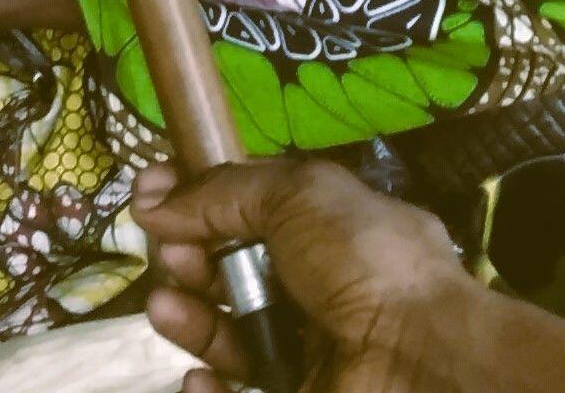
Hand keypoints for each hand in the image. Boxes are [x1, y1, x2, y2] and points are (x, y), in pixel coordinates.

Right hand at [134, 158, 478, 392]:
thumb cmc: (363, 261)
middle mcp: (312, 284)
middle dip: (187, 255)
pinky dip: (206, 385)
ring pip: (225, 331)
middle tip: (170, 253)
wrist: (417, 357)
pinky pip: (235, 388)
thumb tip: (153, 200)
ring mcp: (302, 346)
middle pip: (227, 268)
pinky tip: (197, 374)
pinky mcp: (292, 392)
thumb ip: (223, 192)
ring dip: (187, 315)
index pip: (246, 206)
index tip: (147, 194)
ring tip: (166, 304)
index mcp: (324, 227)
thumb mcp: (298, 195)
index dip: (195, 197)